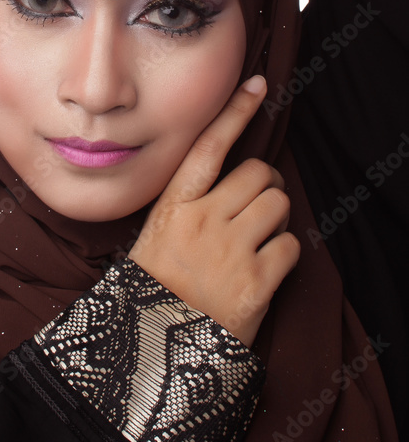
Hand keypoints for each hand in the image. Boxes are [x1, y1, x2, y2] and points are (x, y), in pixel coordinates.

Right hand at [128, 76, 299, 347]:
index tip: (258, 86)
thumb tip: (224, 184)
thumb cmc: (151, 295)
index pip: (208, 147)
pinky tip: (263, 270)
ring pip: (279, 204)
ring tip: (258, 240)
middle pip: (259, 174)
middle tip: (260, 204)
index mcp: (173, 207)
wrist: (154, 355)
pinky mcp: (255, 282)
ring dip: (276, 218)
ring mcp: (230, 250)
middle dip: (268, 185)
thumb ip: (186, 208)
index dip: (236, 113)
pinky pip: (290, 247)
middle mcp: (202, 221)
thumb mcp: (153, 240)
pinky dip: (284, 255)